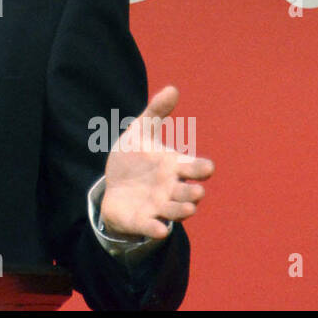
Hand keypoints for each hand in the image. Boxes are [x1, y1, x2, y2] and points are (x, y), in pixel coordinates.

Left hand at [101, 86, 213, 239]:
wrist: (112, 183)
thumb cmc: (134, 157)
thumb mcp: (141, 132)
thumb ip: (156, 112)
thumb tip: (172, 88)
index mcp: (175, 167)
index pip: (197, 169)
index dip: (202, 169)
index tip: (205, 168)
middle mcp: (172, 189)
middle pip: (191, 193)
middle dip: (193, 193)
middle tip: (194, 190)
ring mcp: (159, 206)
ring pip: (177, 213)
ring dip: (182, 211)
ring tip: (186, 209)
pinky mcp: (143, 220)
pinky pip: (153, 227)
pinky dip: (157, 229)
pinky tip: (159, 229)